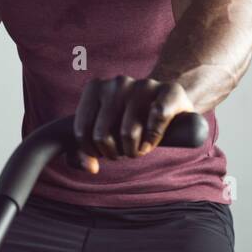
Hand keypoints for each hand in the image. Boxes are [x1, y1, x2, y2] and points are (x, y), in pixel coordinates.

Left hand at [70, 76, 195, 174]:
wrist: (166, 100)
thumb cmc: (126, 120)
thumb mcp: (101, 130)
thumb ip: (82, 151)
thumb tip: (91, 168)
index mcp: (95, 88)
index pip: (81, 130)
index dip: (91, 150)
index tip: (103, 152)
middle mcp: (117, 83)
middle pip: (102, 135)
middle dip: (113, 153)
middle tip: (123, 152)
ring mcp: (144, 84)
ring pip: (128, 133)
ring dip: (133, 151)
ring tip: (137, 149)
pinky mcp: (170, 90)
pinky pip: (158, 118)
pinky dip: (153, 138)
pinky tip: (151, 142)